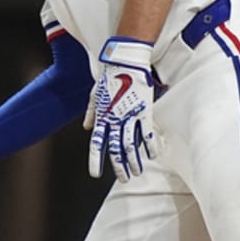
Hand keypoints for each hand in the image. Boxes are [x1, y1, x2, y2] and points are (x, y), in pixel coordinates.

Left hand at [83, 37, 160, 180]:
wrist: (125, 61)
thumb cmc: (109, 76)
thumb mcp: (95, 94)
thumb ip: (92, 112)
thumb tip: (87, 127)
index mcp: (102, 117)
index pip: (96, 144)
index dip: (95, 160)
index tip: (95, 174)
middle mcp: (114, 120)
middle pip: (115, 149)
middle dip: (119, 167)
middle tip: (123, 179)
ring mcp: (129, 116)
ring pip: (130, 145)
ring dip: (134, 161)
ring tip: (137, 172)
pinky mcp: (144, 111)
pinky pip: (146, 133)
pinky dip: (149, 146)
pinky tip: (152, 156)